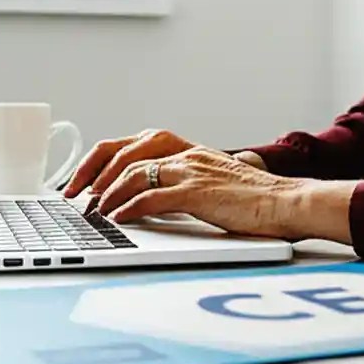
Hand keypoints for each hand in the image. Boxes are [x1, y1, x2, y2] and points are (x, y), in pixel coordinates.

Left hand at [93, 146, 355, 242]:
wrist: (289, 202)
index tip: (82, 181)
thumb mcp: (213, 184)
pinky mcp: (197, 192)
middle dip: (92, 173)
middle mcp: (185, 153)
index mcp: (187, 149)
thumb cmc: (255, 201)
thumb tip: (148, 201)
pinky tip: (118, 218)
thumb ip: (184, 185)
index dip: (101, 161)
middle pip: (123, 152)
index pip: (131, 145)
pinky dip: (128, 208)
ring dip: (106, 194)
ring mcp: (191, 170)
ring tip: (93, 211)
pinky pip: (151, 196)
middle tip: (74, 196)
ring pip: (132, 173)